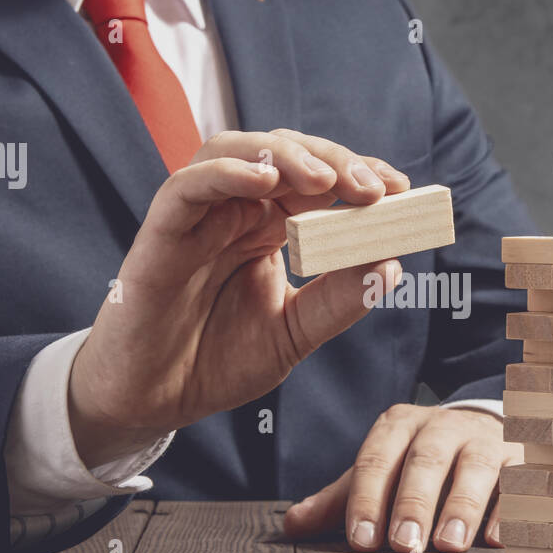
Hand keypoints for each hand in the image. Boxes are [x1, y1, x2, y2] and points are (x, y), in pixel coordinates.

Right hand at [68, 129, 409, 466]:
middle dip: (335, 161)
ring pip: (238, 151)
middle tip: (374, 188)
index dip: (361, 176)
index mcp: (272, 229)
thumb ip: (337, 302)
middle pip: (288, 155)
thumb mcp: (292, 335)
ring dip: (287, 155)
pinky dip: (226, 172)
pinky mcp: (161, 230)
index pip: (321, 182)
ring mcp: (199, 216)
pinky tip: (263, 178)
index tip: (402, 189)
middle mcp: (237, 211)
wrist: (151, 400)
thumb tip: (390, 265)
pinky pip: (188, 184)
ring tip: (326, 180)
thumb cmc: (214, 361)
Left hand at [282, 405, 524, 552]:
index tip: (362, 540)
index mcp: (399, 425)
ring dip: (463, 505)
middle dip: (414, 502)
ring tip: (449, 545)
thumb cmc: (418, 464)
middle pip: (427, 459)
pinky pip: (519, 480)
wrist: (480, 434)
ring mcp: (484, 439)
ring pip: (476, 466)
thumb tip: (292, 526)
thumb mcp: (379, 474)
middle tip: (403, 545)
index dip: (368, 498)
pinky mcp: (520, 459)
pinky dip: (511, 509)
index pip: (377, 458)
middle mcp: (443, 426)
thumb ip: (341, 499)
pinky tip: (498, 541)